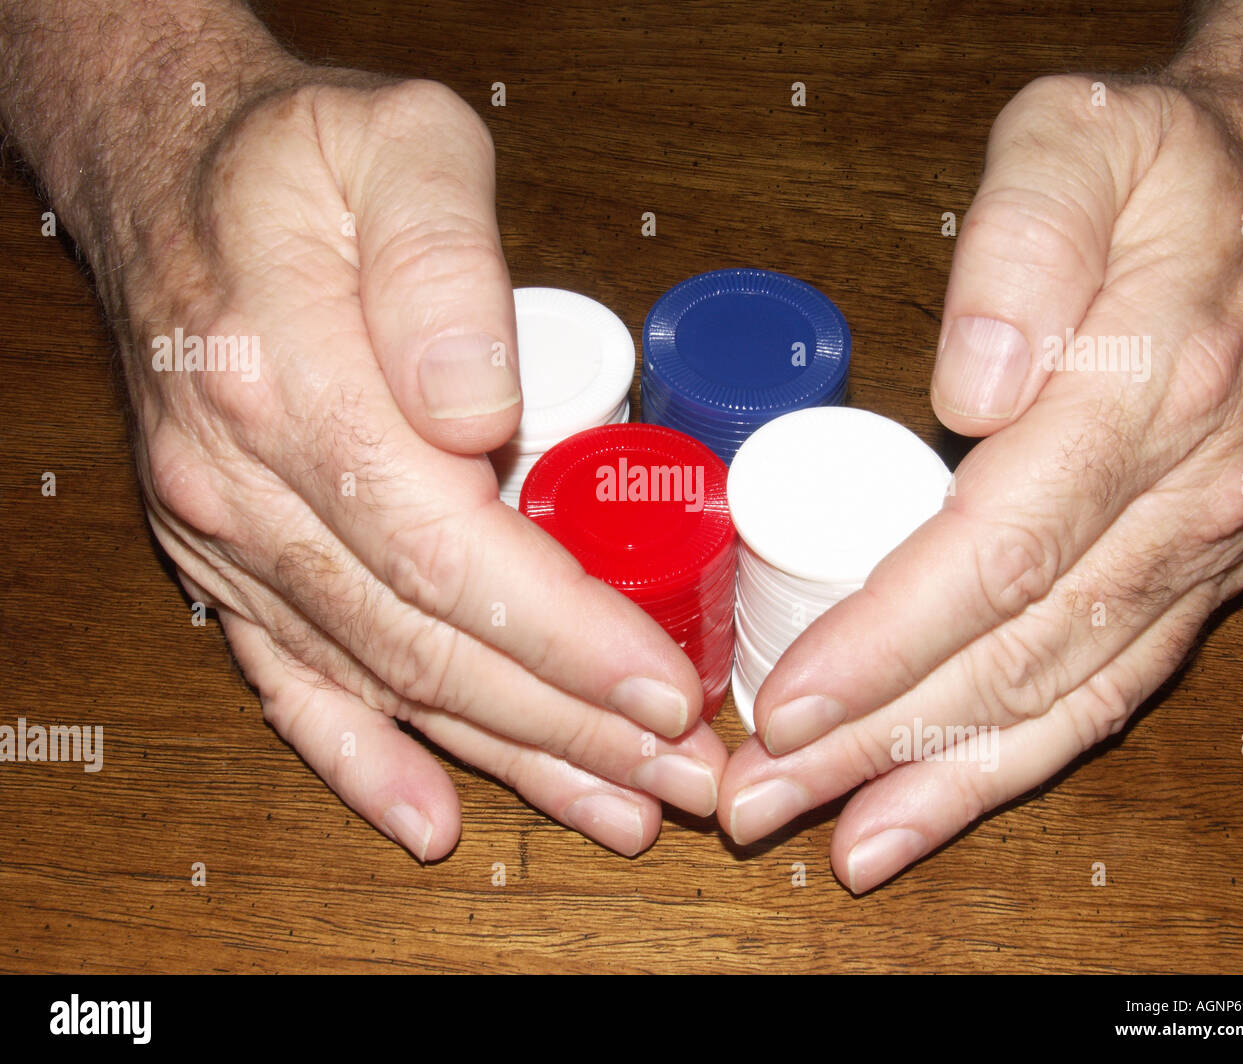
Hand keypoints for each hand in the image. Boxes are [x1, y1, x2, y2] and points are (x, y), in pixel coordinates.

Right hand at [121, 73, 725, 858]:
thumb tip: (481, 407)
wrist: (173, 174)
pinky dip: (361, 761)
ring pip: (383, 679)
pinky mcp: (228, 560)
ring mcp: (229, 537)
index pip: (447, 550)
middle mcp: (247, 486)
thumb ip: (441, 264)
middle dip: (567, 726)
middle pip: (427, 643)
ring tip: (620, 807)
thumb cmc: (303, 159)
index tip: (662, 686)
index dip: (563, 636)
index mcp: (293, 386)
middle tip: (683, 773)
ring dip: (508, 757)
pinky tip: (428, 818)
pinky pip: (289, 683)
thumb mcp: (395, 144)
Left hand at [718, 72, 1242, 890]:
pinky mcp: (1189, 577)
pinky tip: (927, 807)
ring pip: (1062, 698)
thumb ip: (1025, 240)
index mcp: (1151, 388)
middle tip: (758, 798)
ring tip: (828, 838)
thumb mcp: (1080, 139)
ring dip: (937, 780)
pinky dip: (1012, 766)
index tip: (786, 703)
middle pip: (1016, 652)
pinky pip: (1103, 693)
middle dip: (879, 739)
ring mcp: (1199, 549)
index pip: (1002, 550)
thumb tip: (973, 380)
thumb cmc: (1154, 168)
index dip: (887, 639)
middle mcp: (1187, 494)